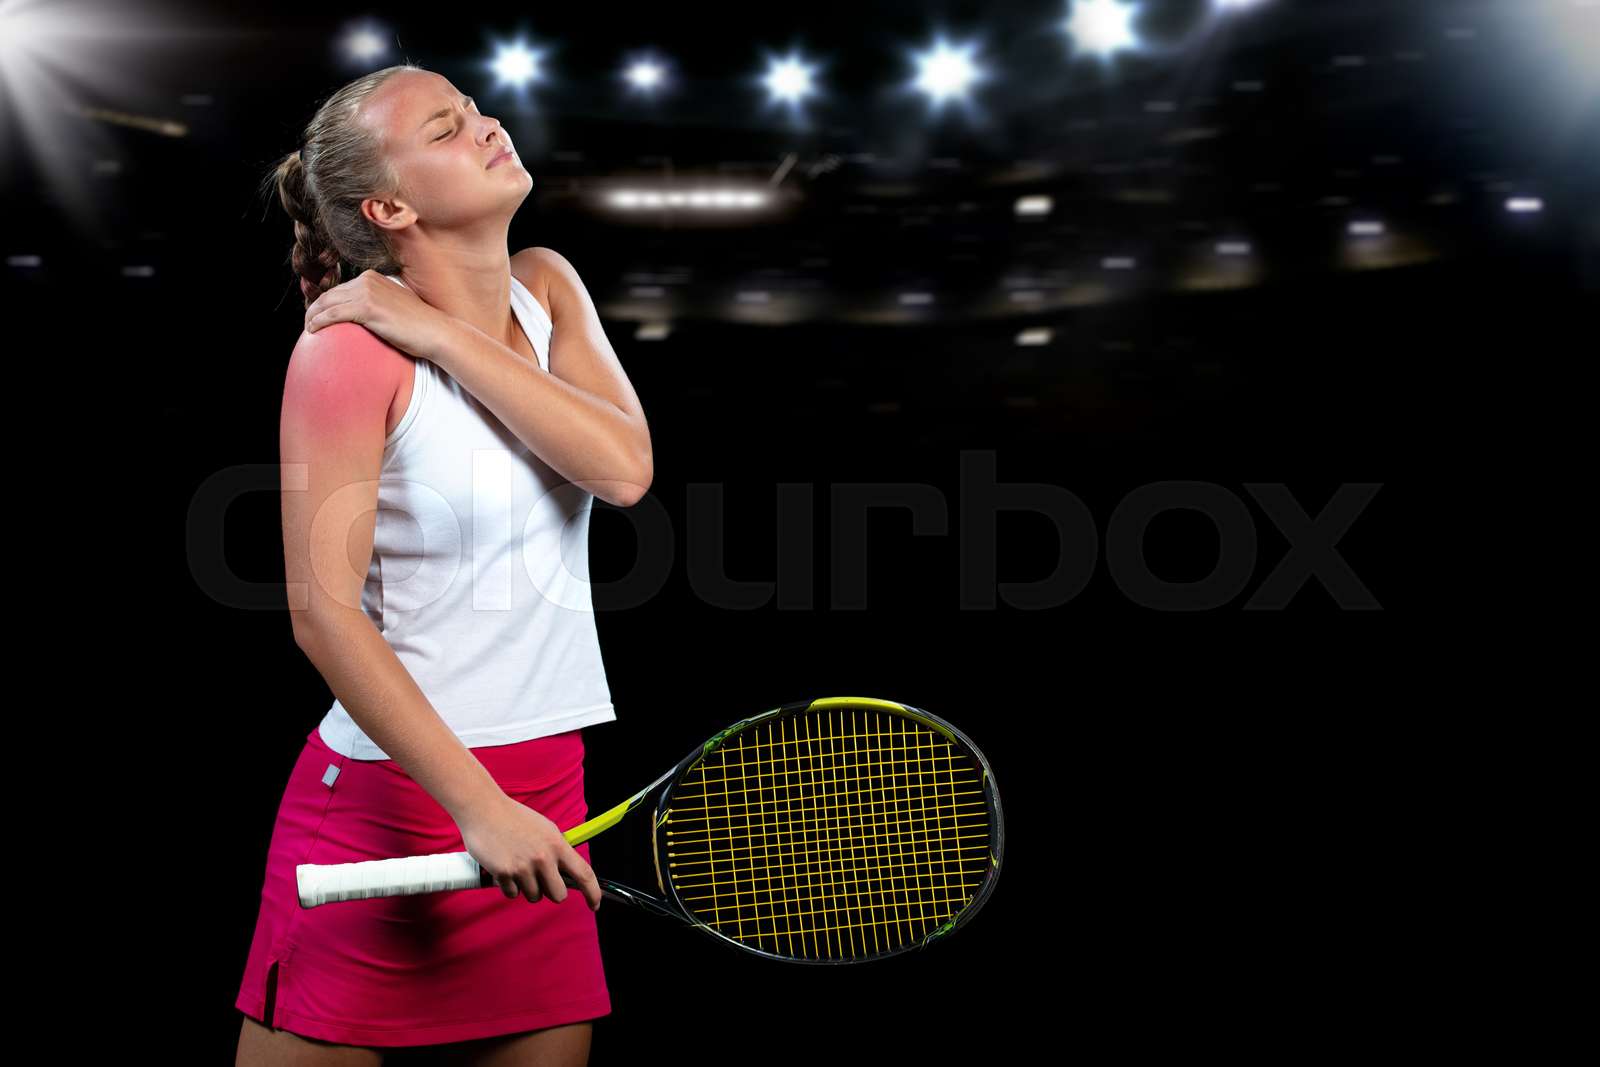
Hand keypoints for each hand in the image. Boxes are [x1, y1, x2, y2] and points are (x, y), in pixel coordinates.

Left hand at [304, 269, 451, 361]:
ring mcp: (367, 292)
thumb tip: (365, 317)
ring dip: (312, 316)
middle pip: (329, 294)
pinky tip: (312, 330)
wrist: (435, 332)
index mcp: (372, 277)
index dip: (325, 303)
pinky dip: (319, 322)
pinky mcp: (367, 308)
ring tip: (308, 329)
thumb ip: (378, 304)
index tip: (318, 316)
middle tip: (308, 324)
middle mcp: (367, 280)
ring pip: (327, 303)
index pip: (340, 289)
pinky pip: (333, 314)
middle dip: (314, 308)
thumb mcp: (394, 307)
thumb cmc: (418, 326)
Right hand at [455, 792, 602, 909]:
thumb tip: (568, 870)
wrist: (484, 809)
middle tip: (541, 880)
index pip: (584, 873)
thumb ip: (557, 849)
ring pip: (534, 896)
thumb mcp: (545, 829)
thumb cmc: (514, 818)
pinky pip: (513, 894)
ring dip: (527, 888)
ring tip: (518, 866)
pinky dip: (509, 886)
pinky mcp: (504, 874)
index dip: (593, 892)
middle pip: (558, 895)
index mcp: (557, 844)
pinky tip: (504, 868)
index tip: (595, 905)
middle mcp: (543, 858)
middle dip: (551, 892)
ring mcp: (523, 867)